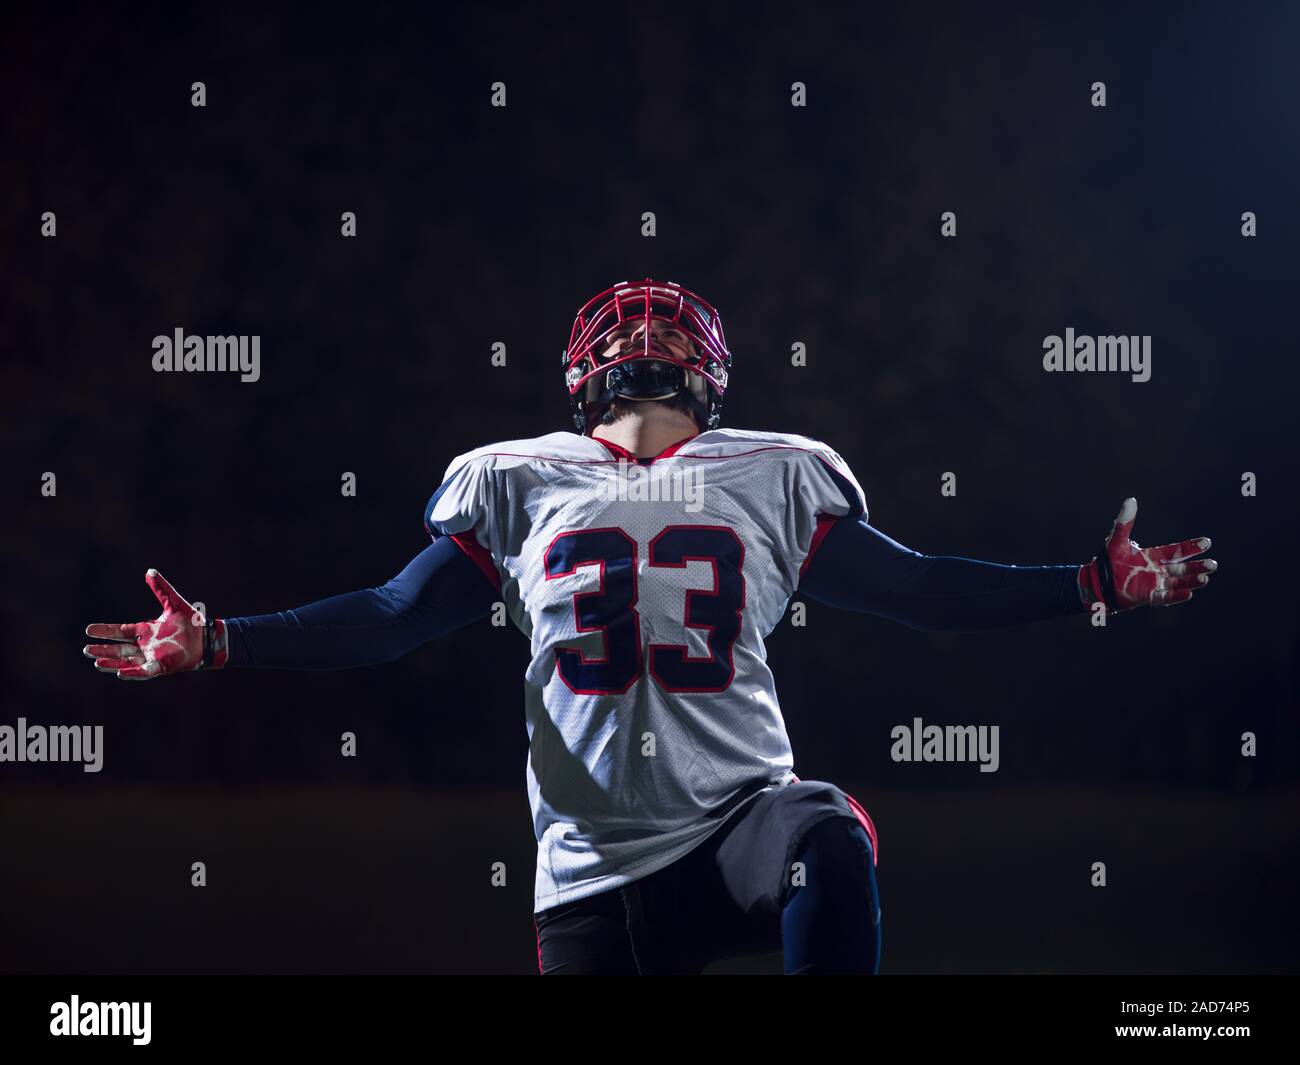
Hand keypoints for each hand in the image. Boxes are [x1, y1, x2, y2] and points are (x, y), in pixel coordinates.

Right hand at [84, 569, 226, 679]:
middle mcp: (146, 645)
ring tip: (96, 663)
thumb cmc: (191, 622)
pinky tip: (119, 673)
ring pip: (127, 662)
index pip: (121, 631)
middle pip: (119, 649)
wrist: (208, 636)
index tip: (88, 629)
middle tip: (86, 650)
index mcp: (146, 630)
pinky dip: (132, 673)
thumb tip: (149, 571)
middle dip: (103, 650)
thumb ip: (161, 588)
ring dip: (112, 663)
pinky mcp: (162, 666)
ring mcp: (153, 656)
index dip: (105, 631)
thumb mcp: (173, 602)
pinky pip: (144, 672)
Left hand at [1079, 498, 1216, 610]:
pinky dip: (1175, 596)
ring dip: (1191, 581)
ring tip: (1205, 578)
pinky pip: (1164, 597)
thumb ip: (1124, 522)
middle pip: (1182, 568)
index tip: (1207, 542)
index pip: (1176, 551)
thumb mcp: (1117, 540)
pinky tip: (1188, 594)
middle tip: (1213, 565)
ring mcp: (1154, 584)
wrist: (1096, 581)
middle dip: (1197, 566)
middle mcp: (1157, 570)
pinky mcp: (1147, 596)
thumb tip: (1130, 500)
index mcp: (1153, 556)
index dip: (1191, 547)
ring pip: (1178, 582)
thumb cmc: (1108, 560)